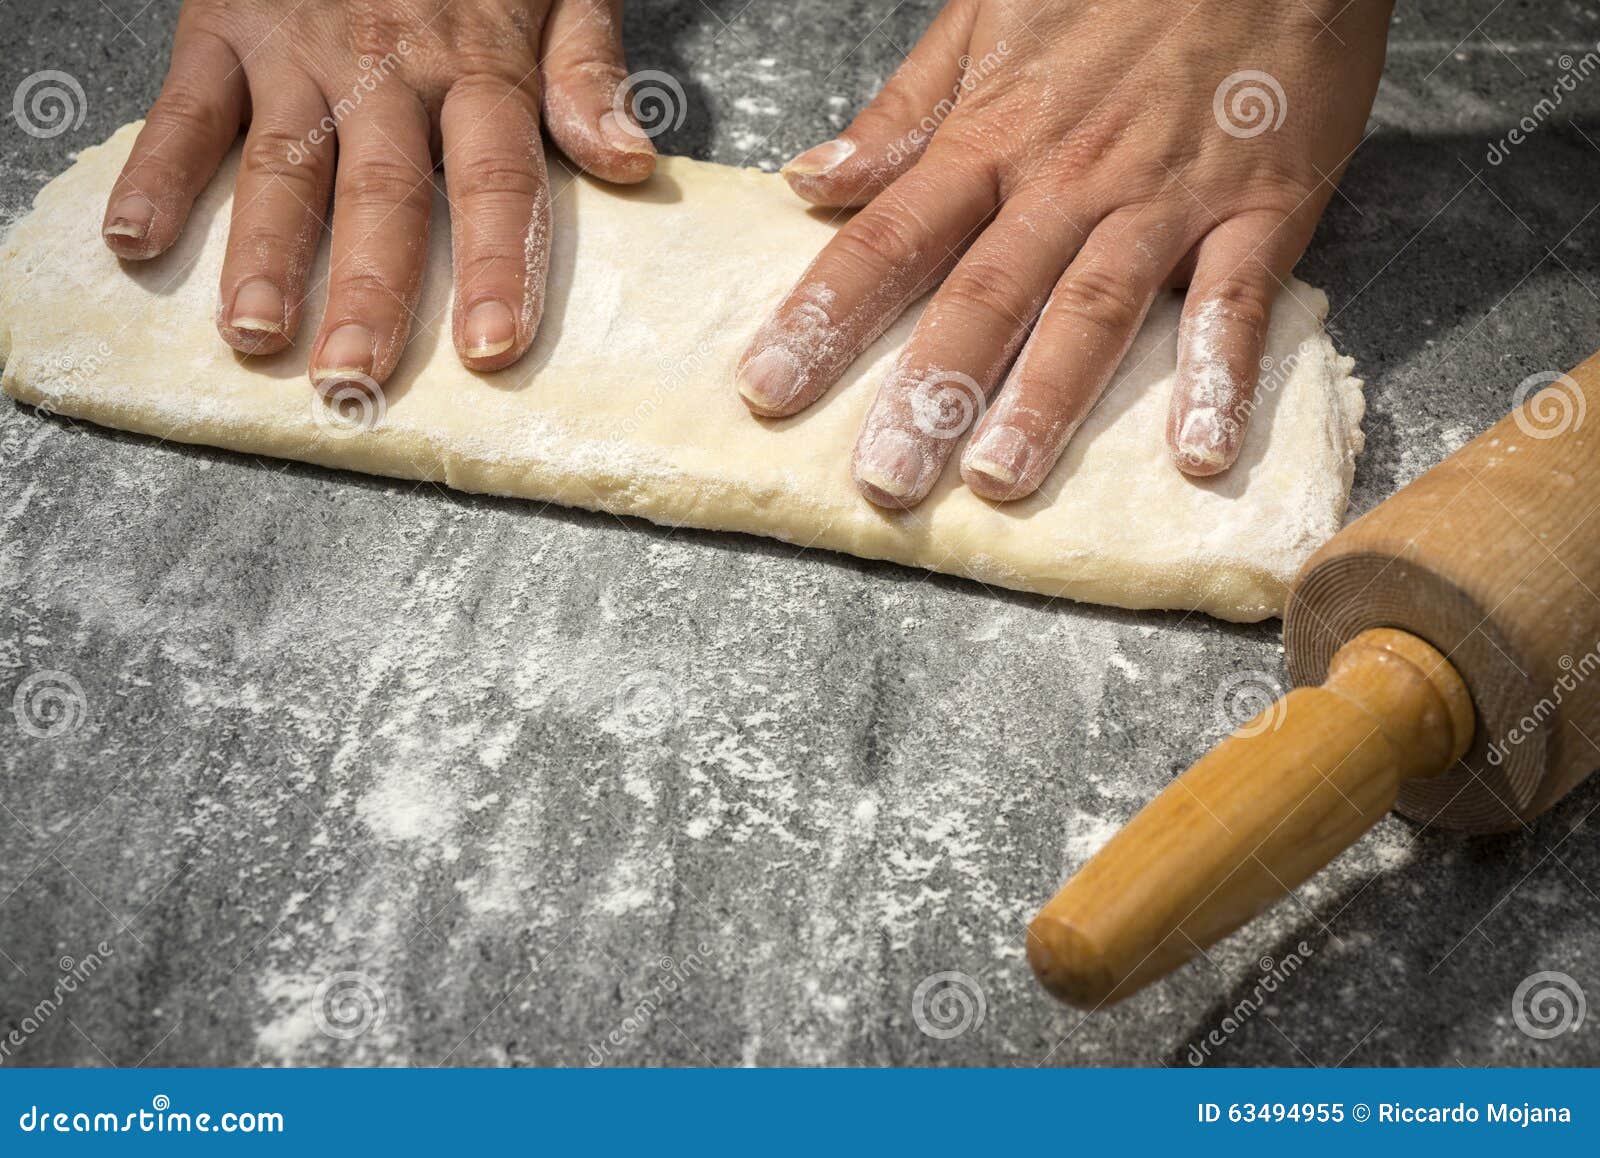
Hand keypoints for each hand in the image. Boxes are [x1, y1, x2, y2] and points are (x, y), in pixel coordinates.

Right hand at [101, 0, 654, 390]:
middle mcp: (388, 69)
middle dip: (371, 292)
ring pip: (284, 163)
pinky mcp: (226, 23)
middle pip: (384, 193)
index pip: (497, 181)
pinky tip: (134, 240)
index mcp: (479, 66)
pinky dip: (156, 171)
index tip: (493, 348)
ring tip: (256, 335)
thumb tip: (630, 163)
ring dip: (264, 253)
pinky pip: (186, 106)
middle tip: (355, 380)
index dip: (498, 265)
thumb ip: (587, 72)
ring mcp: (300, 50)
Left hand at [738, 0, 1388, 506]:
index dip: (824, 318)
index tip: (768, 388)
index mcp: (992, 136)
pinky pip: (1235, 301)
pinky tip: (1198, 455)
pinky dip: (1217, 376)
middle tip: (885, 481)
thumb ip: (903, 115)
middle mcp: (1066, 179)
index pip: (888, 241)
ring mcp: (1162, 196)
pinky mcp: (1258, 206)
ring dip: (1046, 401)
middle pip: (982, 297)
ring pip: (1093, 309)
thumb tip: (812, 180)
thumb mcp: (987, 18)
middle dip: (928, 392)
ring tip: (999, 482)